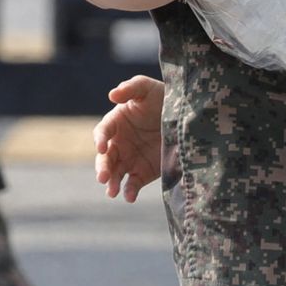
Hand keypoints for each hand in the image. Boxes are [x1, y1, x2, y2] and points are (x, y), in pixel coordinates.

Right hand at [93, 75, 165, 201]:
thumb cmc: (161, 97)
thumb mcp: (147, 88)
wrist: (184, 117)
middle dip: (102, 167)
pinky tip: (129, 197)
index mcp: (116, 123)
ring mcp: (129, 159)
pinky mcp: (142, 173)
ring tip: (112, 192)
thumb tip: (112, 94)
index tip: (103, 147)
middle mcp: (119, 143)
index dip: (101, 139)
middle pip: (105, 157)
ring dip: (112, 183)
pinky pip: (132, 184)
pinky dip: (129, 192)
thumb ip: (131, 88)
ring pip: (115, 174)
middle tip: (103, 177)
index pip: (103, 132)